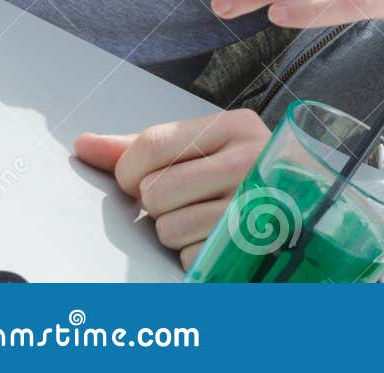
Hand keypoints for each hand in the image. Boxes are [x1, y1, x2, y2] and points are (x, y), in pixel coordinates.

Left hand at [73, 109, 270, 270]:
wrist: (300, 210)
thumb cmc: (238, 177)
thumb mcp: (201, 150)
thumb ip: (141, 148)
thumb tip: (83, 144)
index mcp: (237, 127)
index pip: (152, 144)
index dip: (129, 171)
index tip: (138, 181)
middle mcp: (252, 160)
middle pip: (156, 190)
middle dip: (159, 204)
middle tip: (186, 201)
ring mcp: (254, 205)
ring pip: (168, 228)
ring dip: (175, 232)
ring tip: (204, 219)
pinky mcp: (250, 246)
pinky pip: (189, 257)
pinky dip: (193, 254)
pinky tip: (215, 240)